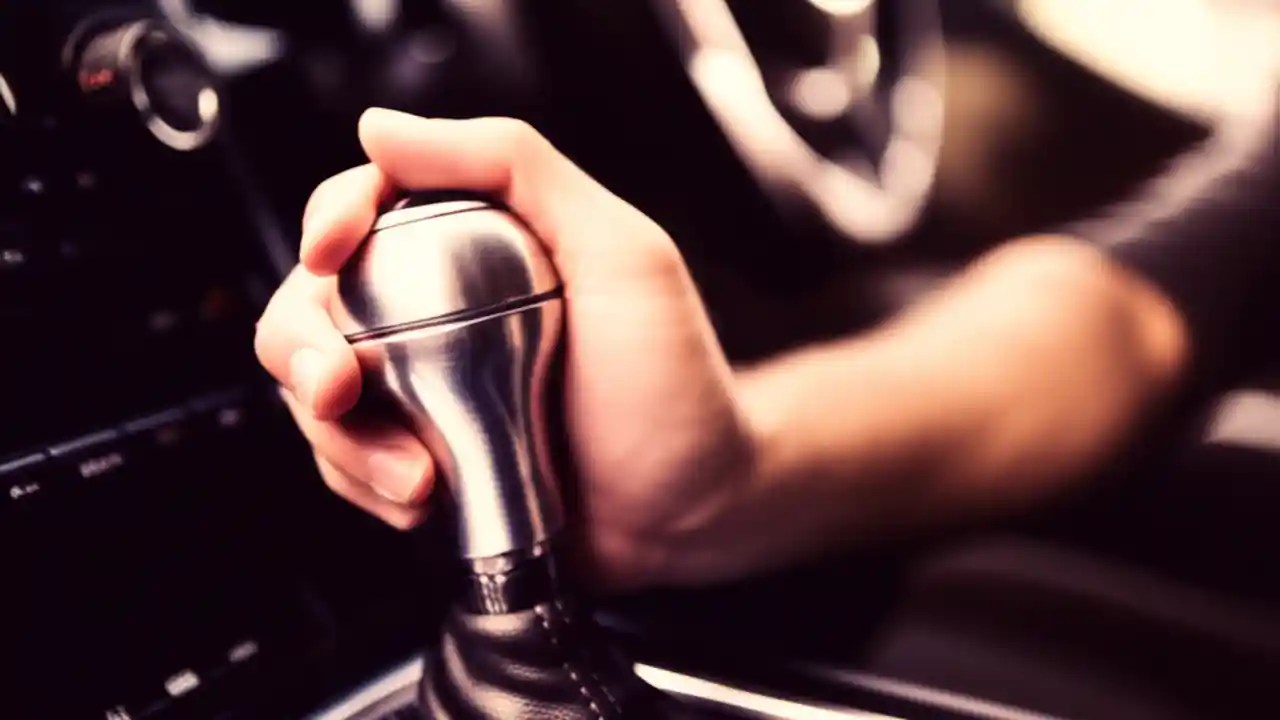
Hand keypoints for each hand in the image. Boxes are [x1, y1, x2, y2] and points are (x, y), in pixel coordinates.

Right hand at [255, 109, 756, 589]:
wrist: (690, 515)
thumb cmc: (673, 386)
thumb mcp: (618, 252)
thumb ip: (516, 167)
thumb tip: (383, 128)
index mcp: (477, 243)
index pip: (367, 205)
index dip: (328, 220)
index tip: (328, 253)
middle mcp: (434, 311)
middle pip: (311, 304)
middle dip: (304, 350)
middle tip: (339, 389)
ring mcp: (420, 390)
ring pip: (313, 393)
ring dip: (343, 440)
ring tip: (417, 477)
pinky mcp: (414, 459)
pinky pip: (344, 464)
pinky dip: (365, 485)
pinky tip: (424, 498)